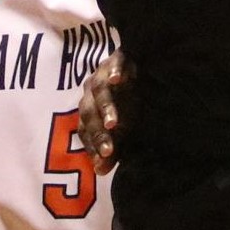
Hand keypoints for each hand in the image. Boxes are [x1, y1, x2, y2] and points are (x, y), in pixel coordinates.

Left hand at [77, 51, 128, 173]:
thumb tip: (100, 172)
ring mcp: (103, 73)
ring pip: (100, 91)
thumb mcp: (124, 130)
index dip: (93, 147)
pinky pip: (115, 62)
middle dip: (99, 134)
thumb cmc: (130, 104)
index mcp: (89, 109)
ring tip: (113, 124)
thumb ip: (113, 149)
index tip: (103, 164)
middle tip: (109, 152)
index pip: (86, 130)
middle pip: (90, 112)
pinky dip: (116, 70)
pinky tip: (118, 79)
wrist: (142, 67)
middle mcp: (91, 92)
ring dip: (106, 108)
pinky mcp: (118, 56)